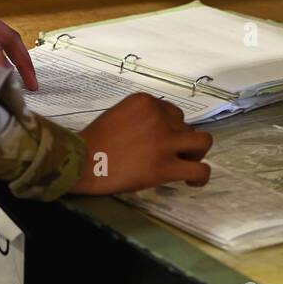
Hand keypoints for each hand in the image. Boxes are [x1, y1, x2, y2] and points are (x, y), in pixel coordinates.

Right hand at [72, 93, 212, 194]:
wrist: (80, 161)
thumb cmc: (92, 141)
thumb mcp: (118, 115)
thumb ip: (140, 118)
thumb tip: (154, 133)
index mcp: (146, 102)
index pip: (172, 112)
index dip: (169, 127)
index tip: (160, 140)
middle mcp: (159, 117)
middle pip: (186, 125)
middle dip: (180, 139)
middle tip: (169, 153)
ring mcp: (165, 141)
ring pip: (202, 142)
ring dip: (195, 153)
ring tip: (185, 164)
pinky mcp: (166, 166)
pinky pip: (199, 169)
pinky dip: (201, 176)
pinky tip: (192, 182)